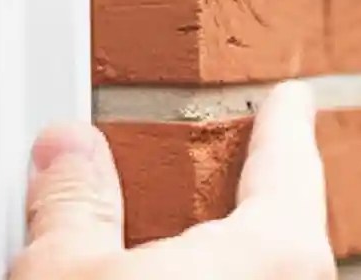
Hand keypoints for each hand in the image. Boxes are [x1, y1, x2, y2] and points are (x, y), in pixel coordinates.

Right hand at [13, 81, 335, 279]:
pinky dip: (244, 277)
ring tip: (227, 229)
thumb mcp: (63, 277)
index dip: (286, 128)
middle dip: (280, 190)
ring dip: (260, 247)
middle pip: (297, 235)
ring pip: (282, 277)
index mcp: (267, 260)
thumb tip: (66, 151)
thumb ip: (73, 205)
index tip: (292, 99)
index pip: (288, 174)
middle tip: (271, 154)